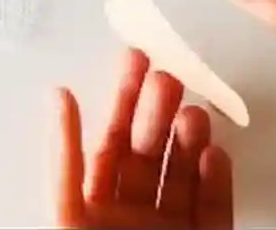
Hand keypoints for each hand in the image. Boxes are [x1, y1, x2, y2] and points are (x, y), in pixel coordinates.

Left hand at [55, 48, 232, 228]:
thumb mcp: (69, 218)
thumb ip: (66, 163)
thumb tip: (57, 99)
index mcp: (90, 215)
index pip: (106, 147)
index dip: (122, 102)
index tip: (135, 62)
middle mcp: (130, 221)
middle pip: (146, 155)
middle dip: (157, 112)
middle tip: (167, 78)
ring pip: (181, 177)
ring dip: (188, 139)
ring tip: (193, 113)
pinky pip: (214, 209)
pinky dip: (218, 181)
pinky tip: (215, 154)